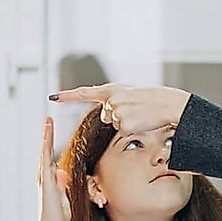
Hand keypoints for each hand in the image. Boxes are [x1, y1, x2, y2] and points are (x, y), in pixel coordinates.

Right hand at [29, 117, 70, 220]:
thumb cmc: (59, 214)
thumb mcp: (63, 196)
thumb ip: (62, 183)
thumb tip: (62, 172)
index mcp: (50, 178)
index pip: (51, 156)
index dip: (51, 143)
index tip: (51, 130)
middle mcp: (45, 175)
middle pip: (46, 150)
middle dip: (47, 135)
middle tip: (48, 119)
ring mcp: (45, 177)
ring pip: (45, 152)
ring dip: (46, 137)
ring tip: (48, 123)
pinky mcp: (46, 181)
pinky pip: (46, 161)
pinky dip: (46, 149)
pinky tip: (47, 139)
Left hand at [51, 83, 189, 135]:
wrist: (169, 104)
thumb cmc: (153, 101)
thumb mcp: (131, 96)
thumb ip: (115, 102)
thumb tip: (106, 115)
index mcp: (112, 89)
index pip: (85, 92)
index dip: (67, 96)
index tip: (52, 98)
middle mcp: (111, 99)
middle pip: (105, 116)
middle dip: (118, 116)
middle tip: (136, 110)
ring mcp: (116, 111)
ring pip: (114, 124)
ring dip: (127, 122)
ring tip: (141, 114)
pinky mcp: (123, 123)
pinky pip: (123, 131)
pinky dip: (133, 129)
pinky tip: (142, 121)